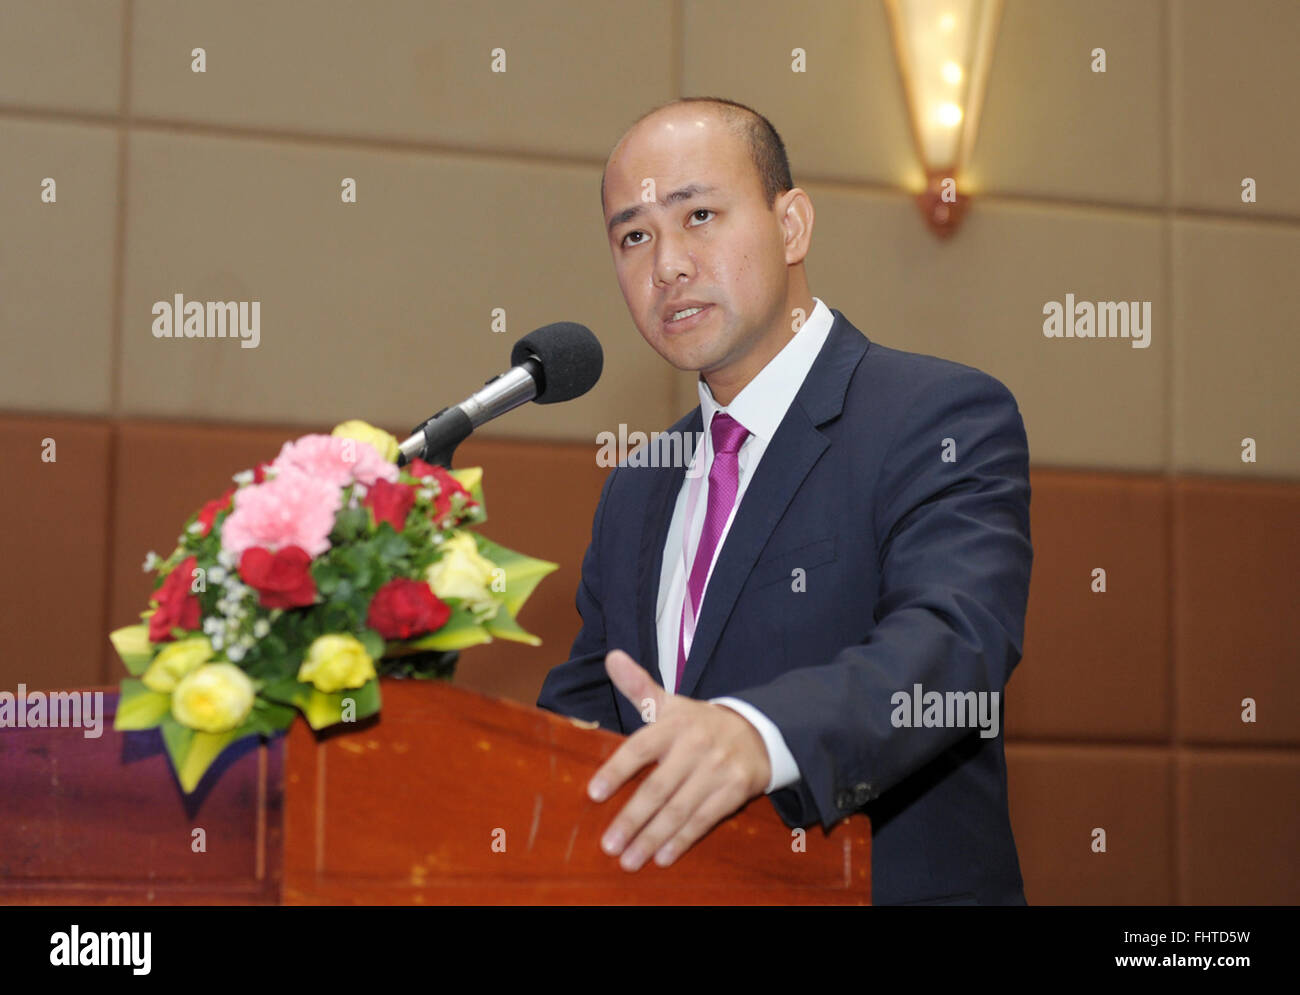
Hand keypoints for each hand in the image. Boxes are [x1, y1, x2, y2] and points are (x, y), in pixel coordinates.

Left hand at [588, 649, 771, 869]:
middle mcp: (696, 745)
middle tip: (609, 844)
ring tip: (629, 859)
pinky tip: (663, 857)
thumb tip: (611, 657)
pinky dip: (683, 840)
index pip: (640, 747)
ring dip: (653, 837)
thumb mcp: (671, 703)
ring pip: (680, 808)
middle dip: (632, 818)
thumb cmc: (700, 722)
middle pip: (658, 786)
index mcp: (675, 723)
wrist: (758, 731)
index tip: (594, 793)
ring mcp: (718, 768)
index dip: (616, 770)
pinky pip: (705, 819)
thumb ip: (638, 686)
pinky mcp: (735, 789)